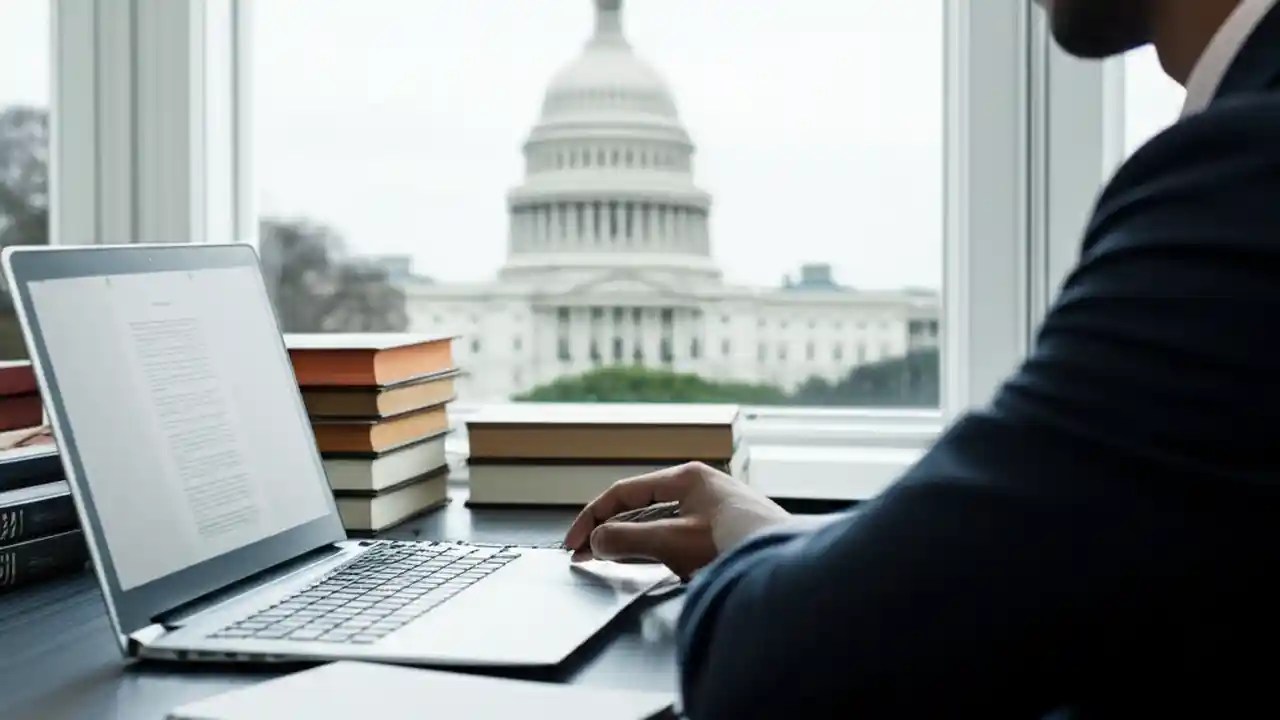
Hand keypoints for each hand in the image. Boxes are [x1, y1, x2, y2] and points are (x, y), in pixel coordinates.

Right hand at [563, 462, 791, 579]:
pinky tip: (654, 567)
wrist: (789, 562)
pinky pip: (679, 538)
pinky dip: (659, 551)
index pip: (624, 492)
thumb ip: (628, 540)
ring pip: (659, 524)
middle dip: (611, 531)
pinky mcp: (725, 533)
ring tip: (613, 562)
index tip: (575, 542)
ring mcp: (714, 510)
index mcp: (687, 477)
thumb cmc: (738, 543)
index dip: (593, 516)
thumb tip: (597, 540)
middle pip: (640, 508)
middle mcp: (700, 488)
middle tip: (587, 555)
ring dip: (634, 543)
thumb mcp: (673, 541)